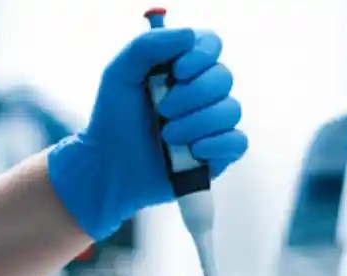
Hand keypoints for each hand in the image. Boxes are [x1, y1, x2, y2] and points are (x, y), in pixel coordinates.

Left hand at [48, 27, 246, 239]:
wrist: (109, 168)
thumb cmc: (113, 120)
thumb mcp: (119, 74)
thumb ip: (148, 46)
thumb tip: (190, 35)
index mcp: (181, 67)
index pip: (210, 45)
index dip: (200, 55)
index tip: (176, 72)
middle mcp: (202, 92)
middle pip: (223, 77)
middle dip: (192, 95)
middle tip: (162, 111)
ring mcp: (212, 124)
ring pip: (231, 110)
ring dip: (196, 123)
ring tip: (167, 136)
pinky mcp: (217, 154)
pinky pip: (237, 143)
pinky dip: (216, 145)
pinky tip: (193, 151)